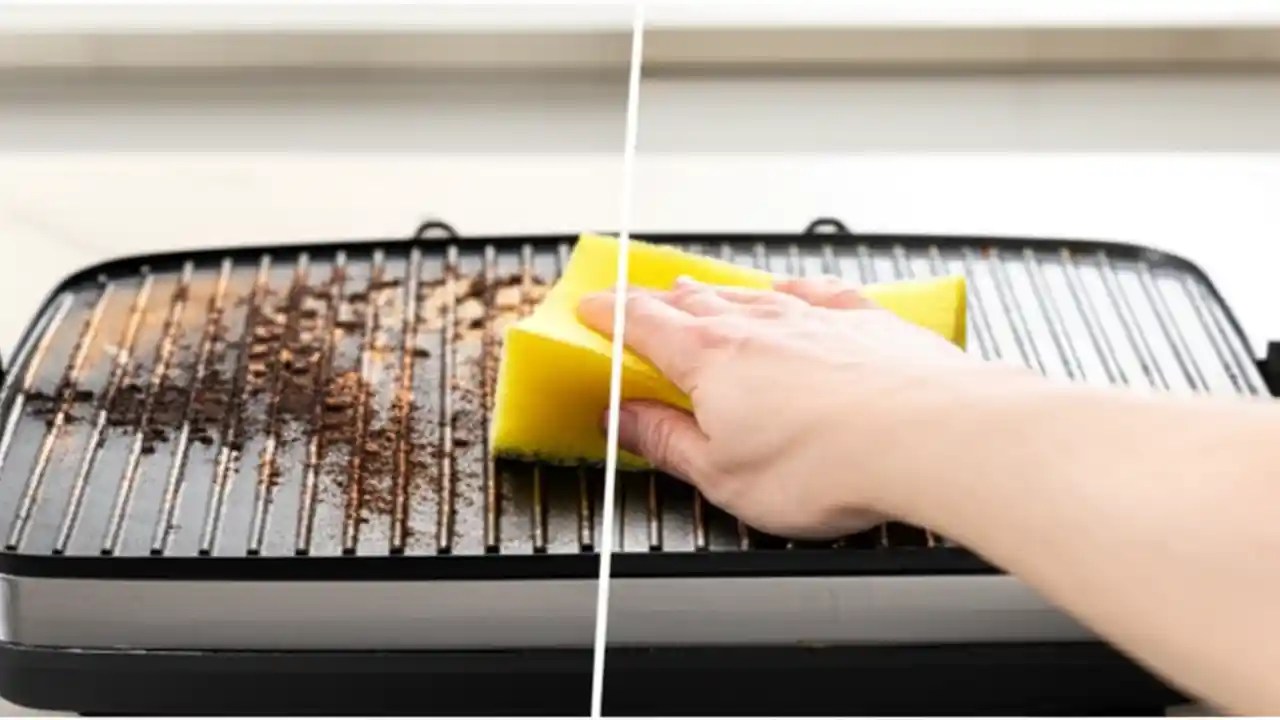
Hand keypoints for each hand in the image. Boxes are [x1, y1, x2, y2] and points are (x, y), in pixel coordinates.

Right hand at [578, 275, 1037, 539]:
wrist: (929, 436)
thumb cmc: (831, 462)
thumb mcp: (722, 474)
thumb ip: (666, 441)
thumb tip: (623, 420)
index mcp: (711, 359)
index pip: (643, 324)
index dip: (609, 315)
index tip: (590, 308)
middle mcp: (760, 324)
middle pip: (692, 302)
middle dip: (657, 300)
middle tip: (635, 298)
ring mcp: (815, 317)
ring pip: (749, 293)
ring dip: (715, 291)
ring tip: (695, 287)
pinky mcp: (866, 321)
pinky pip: (816, 292)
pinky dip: (791, 289)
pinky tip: (790, 289)